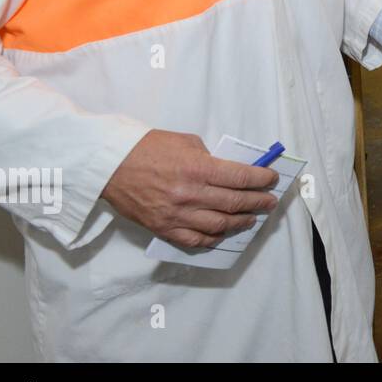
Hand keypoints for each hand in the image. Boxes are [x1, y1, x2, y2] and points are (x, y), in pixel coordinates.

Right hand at [101, 130, 278, 248]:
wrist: (109, 166)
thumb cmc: (146, 148)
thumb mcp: (185, 142)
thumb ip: (209, 157)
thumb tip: (228, 171)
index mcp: (198, 169)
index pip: (241, 178)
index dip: (261, 180)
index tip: (272, 180)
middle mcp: (191, 194)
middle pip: (235, 203)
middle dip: (258, 202)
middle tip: (270, 202)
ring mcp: (177, 214)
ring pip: (219, 225)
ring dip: (240, 222)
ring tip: (251, 218)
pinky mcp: (164, 228)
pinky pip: (195, 240)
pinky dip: (213, 238)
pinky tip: (222, 233)